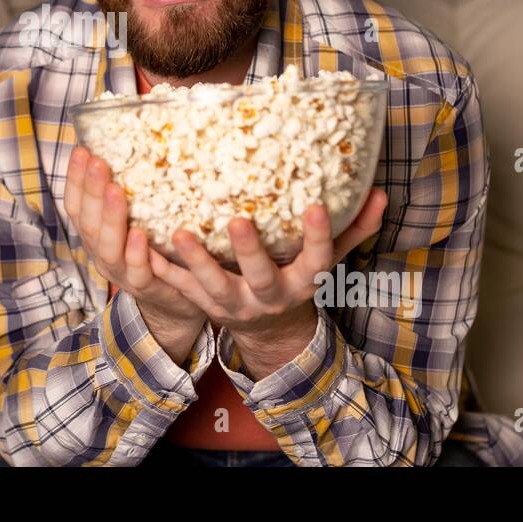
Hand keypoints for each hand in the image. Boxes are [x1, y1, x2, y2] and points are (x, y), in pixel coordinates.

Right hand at [63, 146, 205, 330]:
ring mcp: (121, 273)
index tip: (81, 150)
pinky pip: (137, 271)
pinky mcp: (146, 288)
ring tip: (115, 189)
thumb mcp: (136, 221)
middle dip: (91, 190)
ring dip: (110, 217)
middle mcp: (101, 254)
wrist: (175, 302)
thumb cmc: (154, 253)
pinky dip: (135, 253)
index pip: (76, 205)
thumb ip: (130, 193)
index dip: (75, 179)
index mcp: (95, 235)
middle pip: (88, 222)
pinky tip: (139, 233)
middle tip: (98, 161)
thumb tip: (134, 143)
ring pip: (107, 246)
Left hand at [149, 189, 389, 346]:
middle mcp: (270, 296)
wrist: (269, 330)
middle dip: (249, 251)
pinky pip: (180, 289)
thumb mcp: (328, 258)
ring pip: (214, 288)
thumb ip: (353, 227)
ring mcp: (235, 304)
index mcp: (303, 282)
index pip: (318, 260)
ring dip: (196, 262)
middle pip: (262, 277)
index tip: (317, 207)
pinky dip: (162, 270)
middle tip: (237, 220)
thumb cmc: (298, 278)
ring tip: (178, 233)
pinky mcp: (204, 304)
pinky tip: (143, 244)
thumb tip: (380, 191)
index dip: (320, 236)